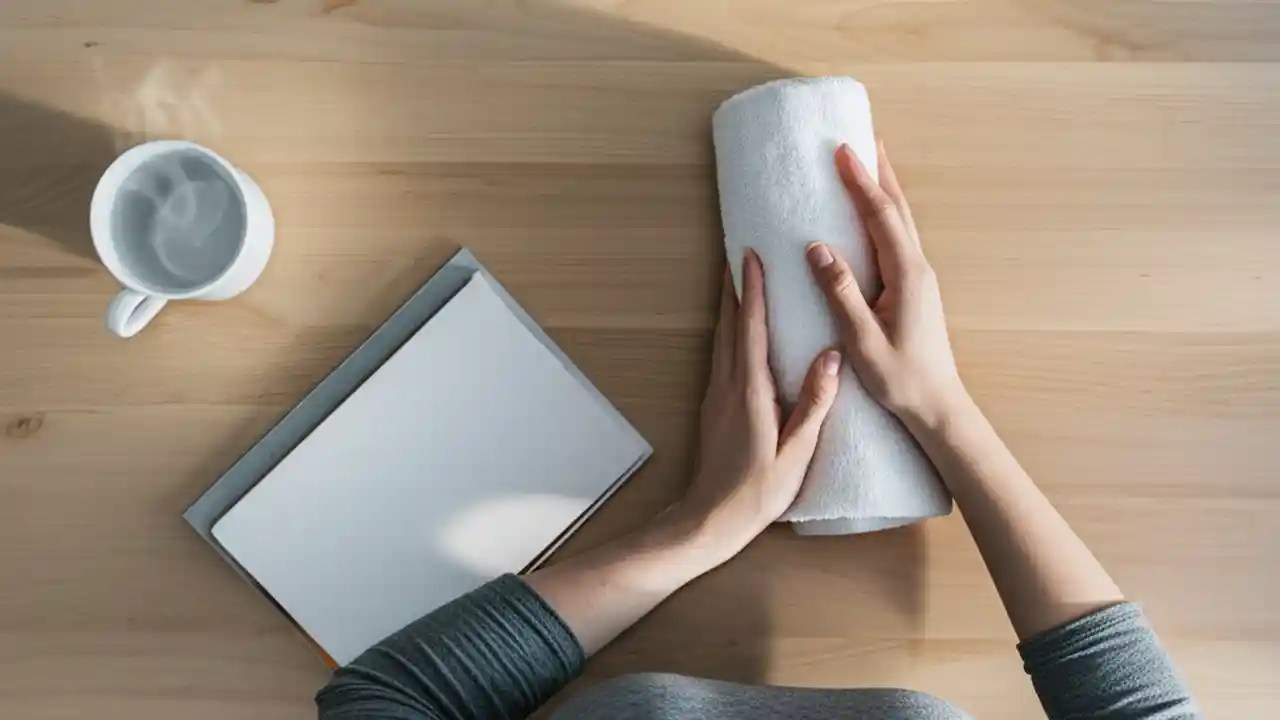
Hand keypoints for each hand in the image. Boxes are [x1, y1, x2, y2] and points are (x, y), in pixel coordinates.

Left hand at [678, 250, 841, 562]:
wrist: (711, 520)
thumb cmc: (758, 491)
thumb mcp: (797, 452)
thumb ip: (815, 404)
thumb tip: (833, 358)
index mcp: (750, 392)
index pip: (751, 329)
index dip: (752, 290)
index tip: (751, 254)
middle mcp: (727, 386)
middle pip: (729, 324)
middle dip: (734, 285)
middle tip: (739, 250)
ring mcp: (716, 395)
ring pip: (721, 338)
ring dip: (730, 305)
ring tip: (737, 278)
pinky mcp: (714, 406)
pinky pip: (720, 355)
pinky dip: (729, 330)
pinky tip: (737, 329)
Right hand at [805, 142, 965, 427]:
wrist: (937, 405)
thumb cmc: (901, 379)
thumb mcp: (863, 341)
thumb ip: (841, 293)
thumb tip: (817, 248)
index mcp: (906, 276)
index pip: (881, 217)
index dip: (860, 182)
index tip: (842, 151)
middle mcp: (917, 269)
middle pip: (897, 208)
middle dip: (877, 172)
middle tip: (860, 138)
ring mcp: (918, 277)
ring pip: (900, 221)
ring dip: (884, 189)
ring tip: (869, 161)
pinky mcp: (913, 288)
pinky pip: (897, 237)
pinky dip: (885, 213)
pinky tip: (874, 213)